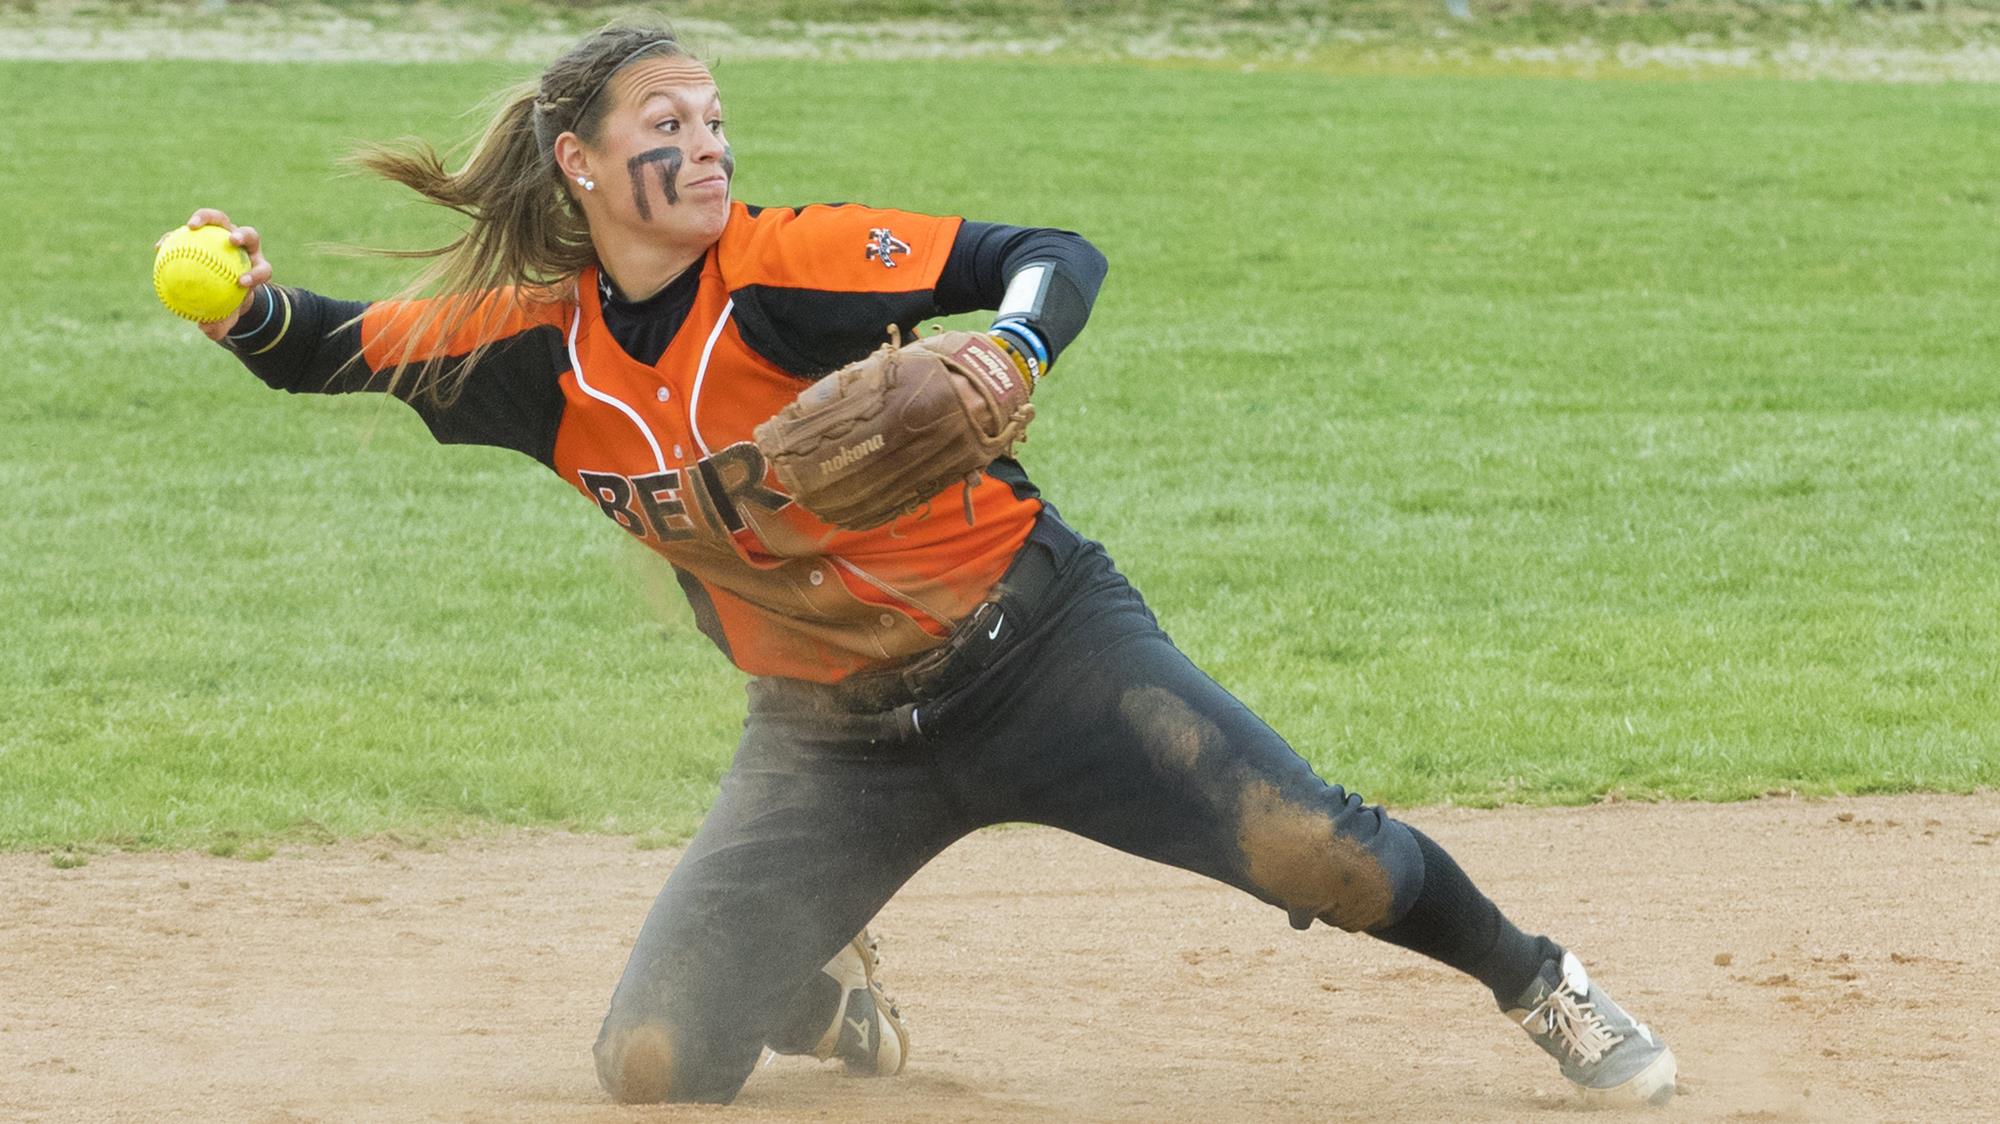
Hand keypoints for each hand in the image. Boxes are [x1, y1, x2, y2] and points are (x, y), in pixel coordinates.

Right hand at [170, 208, 274, 340]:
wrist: (219, 285)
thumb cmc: (226, 302)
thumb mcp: (225, 315)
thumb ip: (219, 323)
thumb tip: (206, 329)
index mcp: (256, 268)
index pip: (263, 269)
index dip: (256, 274)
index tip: (242, 283)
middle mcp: (246, 248)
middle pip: (250, 235)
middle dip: (243, 235)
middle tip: (231, 240)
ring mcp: (227, 233)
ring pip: (221, 221)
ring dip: (208, 219)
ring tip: (191, 226)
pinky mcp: (208, 230)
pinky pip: (192, 230)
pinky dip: (176, 236)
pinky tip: (160, 247)